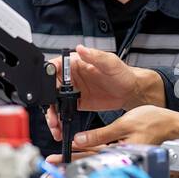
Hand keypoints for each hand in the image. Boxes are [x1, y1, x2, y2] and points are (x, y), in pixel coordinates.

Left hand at [44, 106, 178, 163]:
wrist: (174, 125)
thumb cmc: (156, 122)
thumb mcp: (126, 124)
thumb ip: (102, 134)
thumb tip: (80, 140)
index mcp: (119, 152)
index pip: (88, 158)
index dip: (69, 161)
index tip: (54, 165)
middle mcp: (119, 157)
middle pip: (89, 164)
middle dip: (68, 169)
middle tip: (50, 175)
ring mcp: (122, 155)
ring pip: (95, 161)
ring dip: (76, 164)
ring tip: (59, 170)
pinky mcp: (125, 150)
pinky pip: (104, 155)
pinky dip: (90, 156)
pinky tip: (79, 157)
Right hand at [45, 44, 165, 140]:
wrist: (131, 91)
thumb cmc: (122, 73)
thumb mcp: (110, 62)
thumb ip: (95, 56)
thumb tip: (81, 49)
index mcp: (76, 63)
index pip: (54, 68)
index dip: (47, 79)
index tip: (48, 92)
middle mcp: (71, 77)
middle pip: (50, 88)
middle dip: (48, 103)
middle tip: (52, 115)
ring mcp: (73, 91)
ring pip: (55, 102)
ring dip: (52, 115)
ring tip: (55, 126)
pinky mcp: (77, 103)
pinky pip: (64, 111)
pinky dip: (60, 120)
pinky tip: (61, 128)